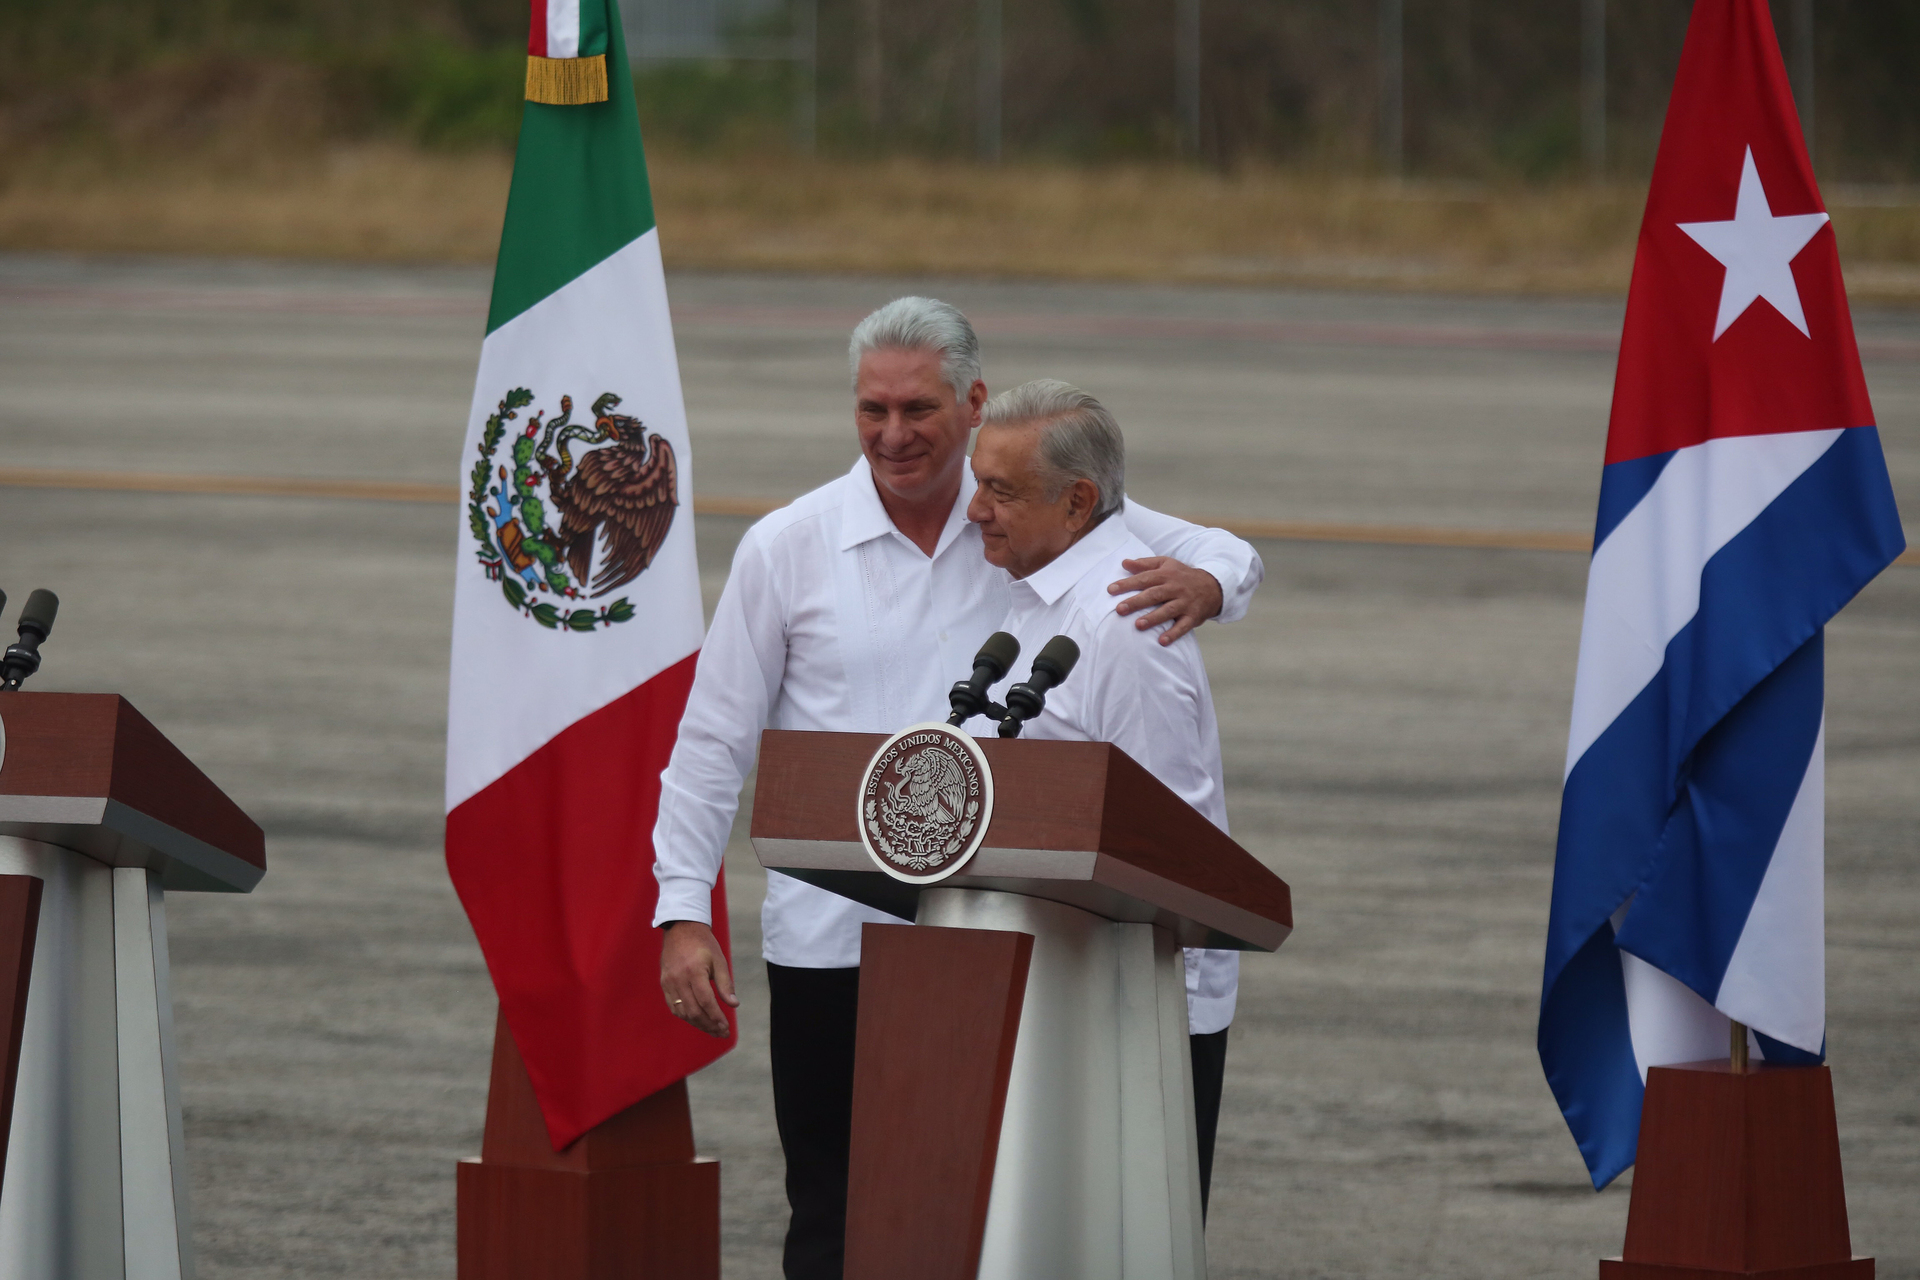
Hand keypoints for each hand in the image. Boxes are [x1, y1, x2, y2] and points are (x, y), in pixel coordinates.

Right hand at [659, 920, 737, 1037]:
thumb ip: (726, 984)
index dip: (716, 1017)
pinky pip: (673, 1006)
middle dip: (709, 1025)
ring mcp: (669, 982)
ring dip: (698, 1024)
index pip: (706, 1002)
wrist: (681, 929)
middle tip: (721, 1032)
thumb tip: (734, 1004)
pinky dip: (685, 1016)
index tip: (726, 1027)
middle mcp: (679, 979)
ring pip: (682, 1012)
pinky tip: (697, 1020)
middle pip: (693, 1011)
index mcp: (694, 971)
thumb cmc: (704, 944)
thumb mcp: (719, 960)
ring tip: (712, 1029)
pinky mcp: (664, 984)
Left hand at [1107, 557, 1223, 644]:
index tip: (1111, 590)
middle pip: (1154, 594)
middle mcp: (1175, 588)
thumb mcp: (1166, 564)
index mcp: (1166, 575)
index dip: (1127, 584)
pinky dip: (1173, 634)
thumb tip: (1124, 563)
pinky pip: (1183, 626)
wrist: (1212, 586)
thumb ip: (1145, 564)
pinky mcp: (1193, 616)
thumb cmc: (1182, 576)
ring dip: (1153, 618)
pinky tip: (1162, 641)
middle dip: (1137, 602)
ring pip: (1168, 610)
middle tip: (1120, 609)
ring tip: (1138, 625)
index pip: (1144, 579)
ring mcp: (1184, 603)